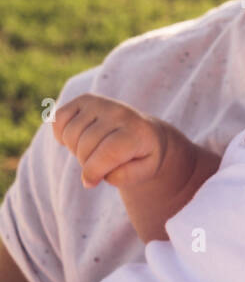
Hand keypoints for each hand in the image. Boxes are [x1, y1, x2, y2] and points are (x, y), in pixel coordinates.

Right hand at [52, 93, 170, 188]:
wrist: (148, 134)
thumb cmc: (143, 156)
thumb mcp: (145, 172)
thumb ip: (124, 176)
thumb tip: (93, 175)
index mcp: (138, 132)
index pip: (106, 154)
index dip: (93, 173)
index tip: (91, 183)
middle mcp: (120, 113)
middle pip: (85, 146)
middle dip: (86, 163)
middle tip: (99, 165)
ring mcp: (102, 103)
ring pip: (70, 134)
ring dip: (75, 149)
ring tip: (93, 151)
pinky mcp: (86, 99)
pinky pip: (58, 119)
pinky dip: (61, 134)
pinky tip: (78, 139)